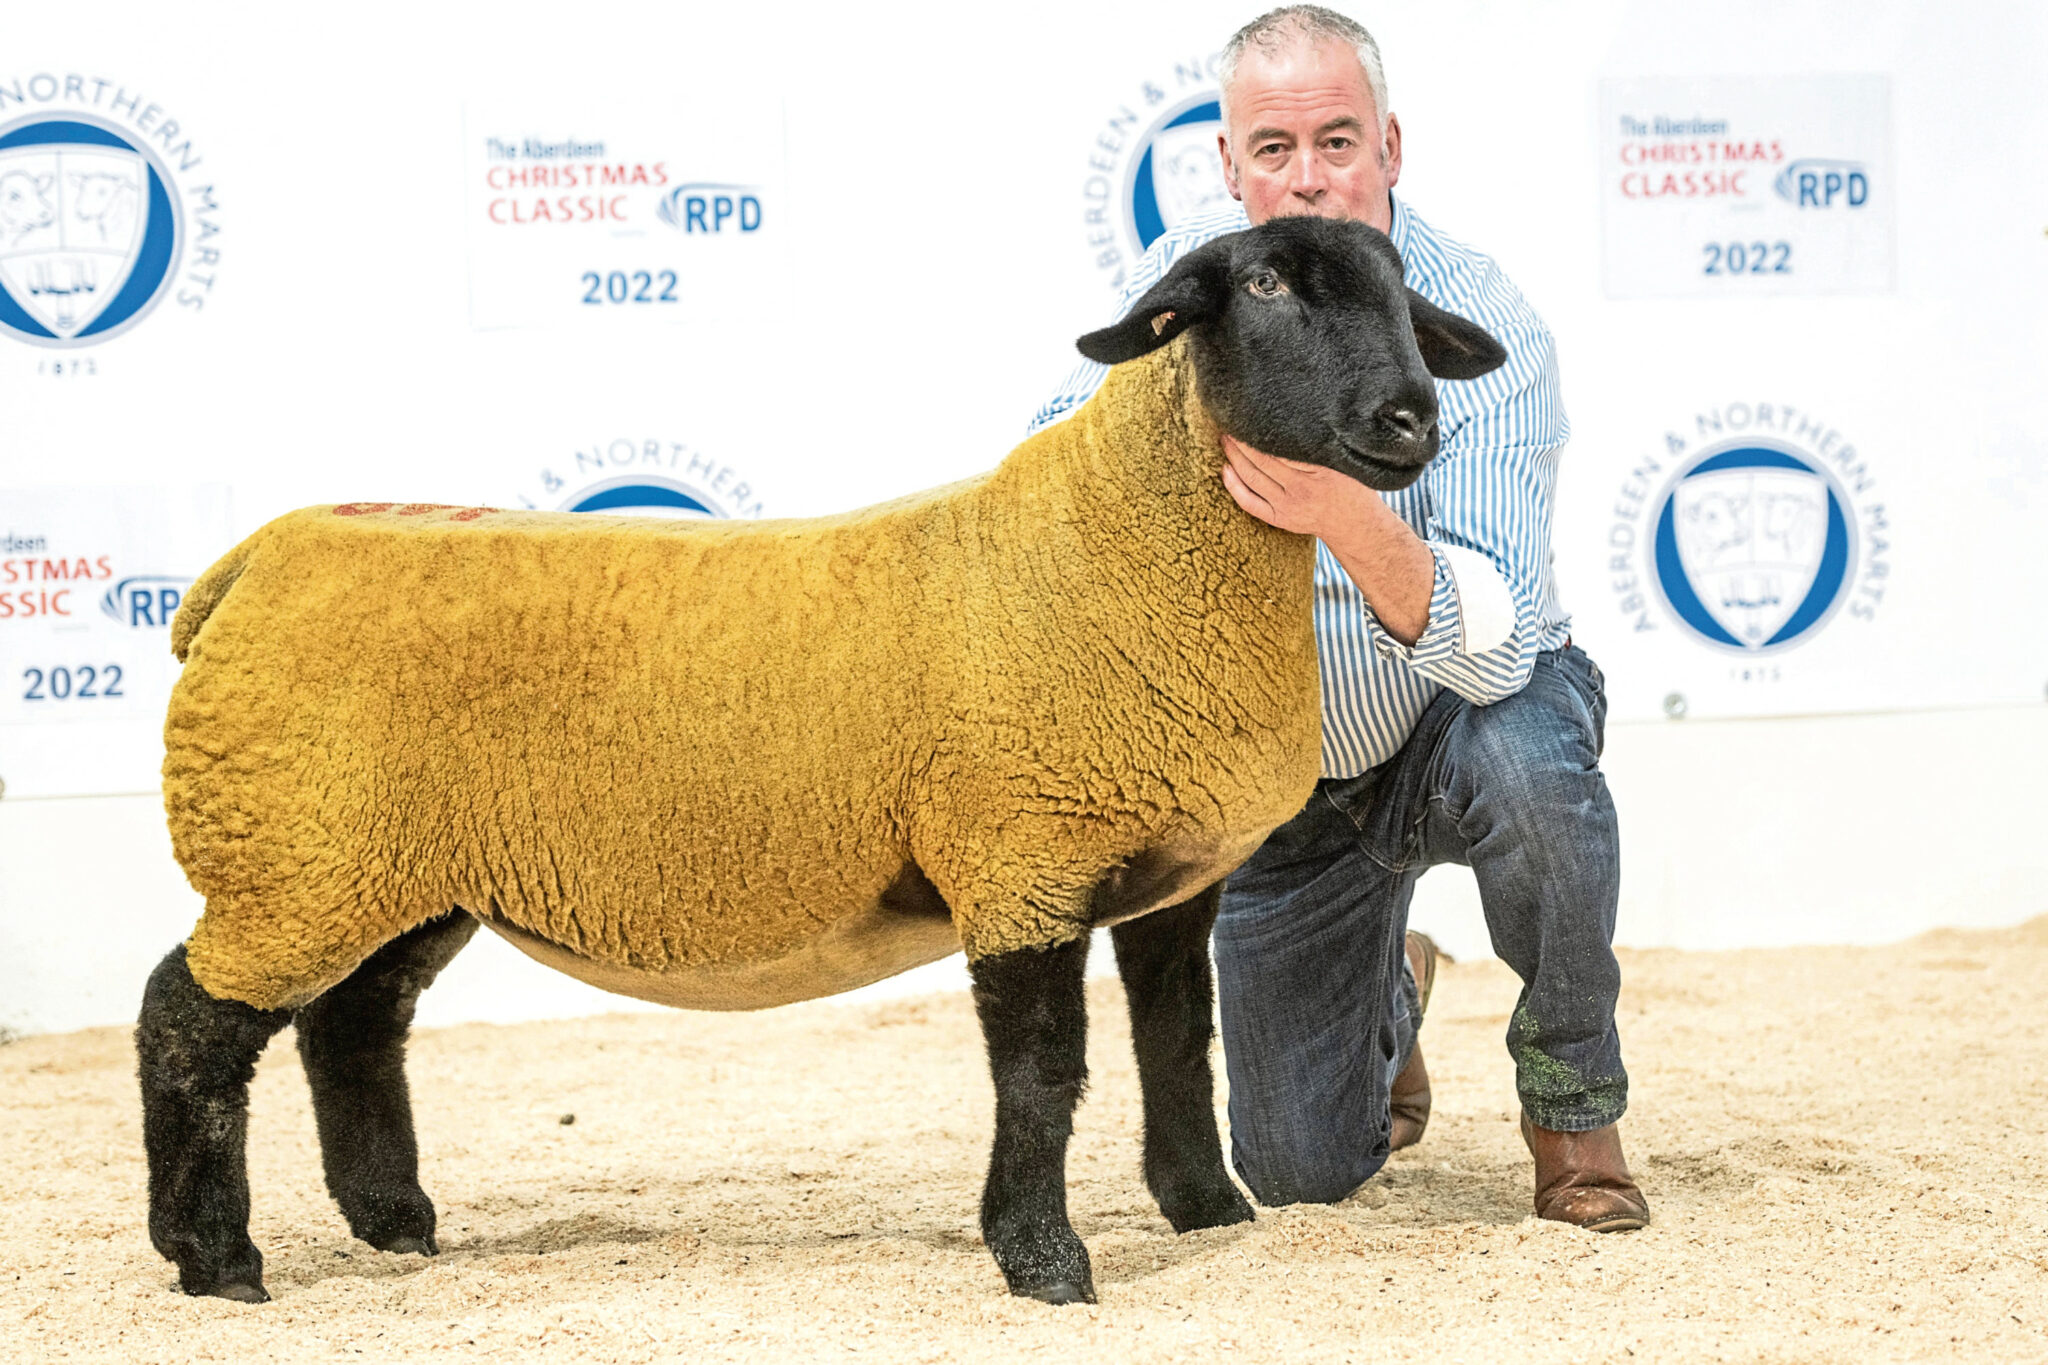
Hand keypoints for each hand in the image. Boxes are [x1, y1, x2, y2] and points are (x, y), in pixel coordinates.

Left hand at [1218, 434, 1379, 538]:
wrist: (1354, 524)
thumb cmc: (1351, 486)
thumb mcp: (1343, 461)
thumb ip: (1322, 445)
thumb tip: (1298, 418)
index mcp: (1319, 471)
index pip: (1281, 447)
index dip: (1262, 431)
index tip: (1251, 414)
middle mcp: (1301, 489)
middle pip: (1262, 460)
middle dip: (1242, 441)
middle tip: (1230, 422)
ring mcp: (1287, 506)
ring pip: (1252, 478)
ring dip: (1234, 457)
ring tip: (1225, 439)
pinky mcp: (1278, 518)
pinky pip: (1249, 502)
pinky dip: (1233, 486)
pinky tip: (1225, 469)